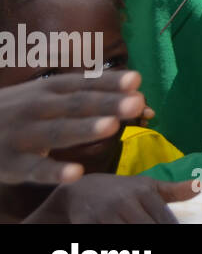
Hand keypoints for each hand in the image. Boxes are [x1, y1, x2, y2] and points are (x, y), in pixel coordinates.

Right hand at [0, 69, 145, 184]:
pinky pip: (35, 169)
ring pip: (57, 132)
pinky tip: (76, 173)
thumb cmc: (23, 108)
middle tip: (136, 103)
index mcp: (50, 89)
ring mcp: (23, 134)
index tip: (137, 81)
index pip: (84, 83)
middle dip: (106, 104)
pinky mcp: (11, 163)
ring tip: (112, 127)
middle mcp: (37, 107)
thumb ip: (90, 91)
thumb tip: (137, 85)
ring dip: (85, 129)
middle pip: (76, 105)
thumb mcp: (49, 93)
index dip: (110, 82)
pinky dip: (54, 171)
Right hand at [25, 174, 195, 223]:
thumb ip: (174, 190)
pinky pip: (103, 245)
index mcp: (143, 191)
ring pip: (126, 238)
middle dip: (157, 238)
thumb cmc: (120, 190)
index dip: (173, 232)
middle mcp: (125, 201)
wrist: (78, 190)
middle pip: (148, 229)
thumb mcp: (146, 185)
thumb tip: (201, 186)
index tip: (180, 236)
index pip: (165, 220)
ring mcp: (104, 213)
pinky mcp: (85, 224)